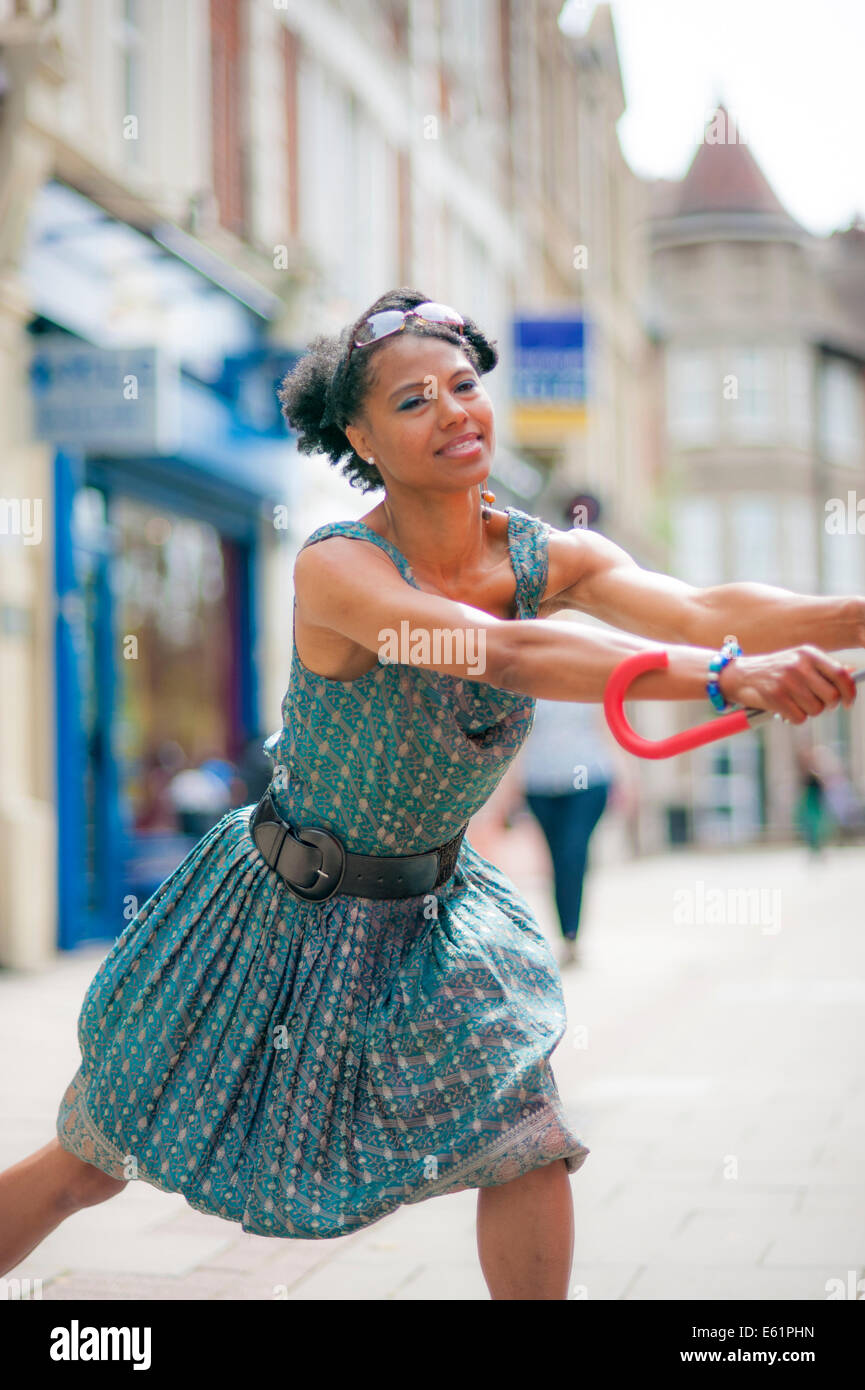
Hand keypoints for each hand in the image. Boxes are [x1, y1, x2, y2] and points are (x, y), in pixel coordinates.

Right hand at [718, 646, 857, 724]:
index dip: (849, 692)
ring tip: (795, 703)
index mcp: (808, 653)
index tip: (848, 703)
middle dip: (827, 705)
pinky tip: (785, 708)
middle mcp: (798, 665)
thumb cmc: (775, 670)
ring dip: (808, 711)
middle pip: (831, 696)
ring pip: (816, 710)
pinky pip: (799, 718)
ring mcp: (786, 681)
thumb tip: (852, 674)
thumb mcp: (799, 662)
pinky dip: (794, 718)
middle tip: (817, 704)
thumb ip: (824, 668)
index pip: (840, 674)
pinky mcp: (775, 697)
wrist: (740, 675)